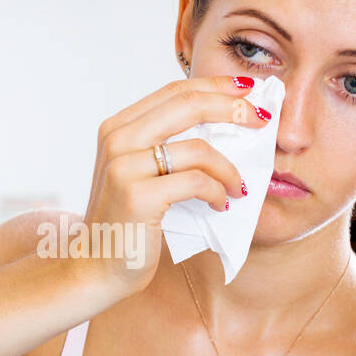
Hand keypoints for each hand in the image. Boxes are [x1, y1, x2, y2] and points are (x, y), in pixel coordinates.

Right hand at [81, 74, 270, 297]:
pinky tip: (221, 204)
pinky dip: (217, 191)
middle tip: (262, 122)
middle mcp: (117, 139)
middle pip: (188, 105)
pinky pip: (195, 182)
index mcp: (118, 127)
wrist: (94, 267)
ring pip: (198, 148)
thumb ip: (165, 146)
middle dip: (233, 109)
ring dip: (229, 168)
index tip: (248, 92)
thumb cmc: (125, 222)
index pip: (175, 91)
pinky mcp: (138, 195)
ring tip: (239, 186)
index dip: (216, 87)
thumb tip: (223, 126)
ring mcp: (124, 166)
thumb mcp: (138, 173)